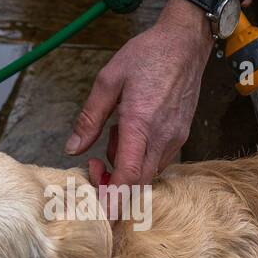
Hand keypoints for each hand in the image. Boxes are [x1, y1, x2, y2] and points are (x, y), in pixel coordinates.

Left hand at [65, 0, 214, 195]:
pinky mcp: (181, 135)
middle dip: (113, 187)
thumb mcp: (108, 80)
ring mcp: (174, 138)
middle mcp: (161, 136)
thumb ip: (89, 118)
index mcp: (140, 123)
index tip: (101, 214)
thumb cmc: (146, 55)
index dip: (113, 199)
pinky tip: (130, 133)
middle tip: (93, 170)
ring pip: (147, 172)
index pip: (127, 175)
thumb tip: (72, 150)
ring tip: (112, 138)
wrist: (185, 42)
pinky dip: (138, 158)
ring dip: (125, 169)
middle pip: (138, 181)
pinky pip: (157, 160)